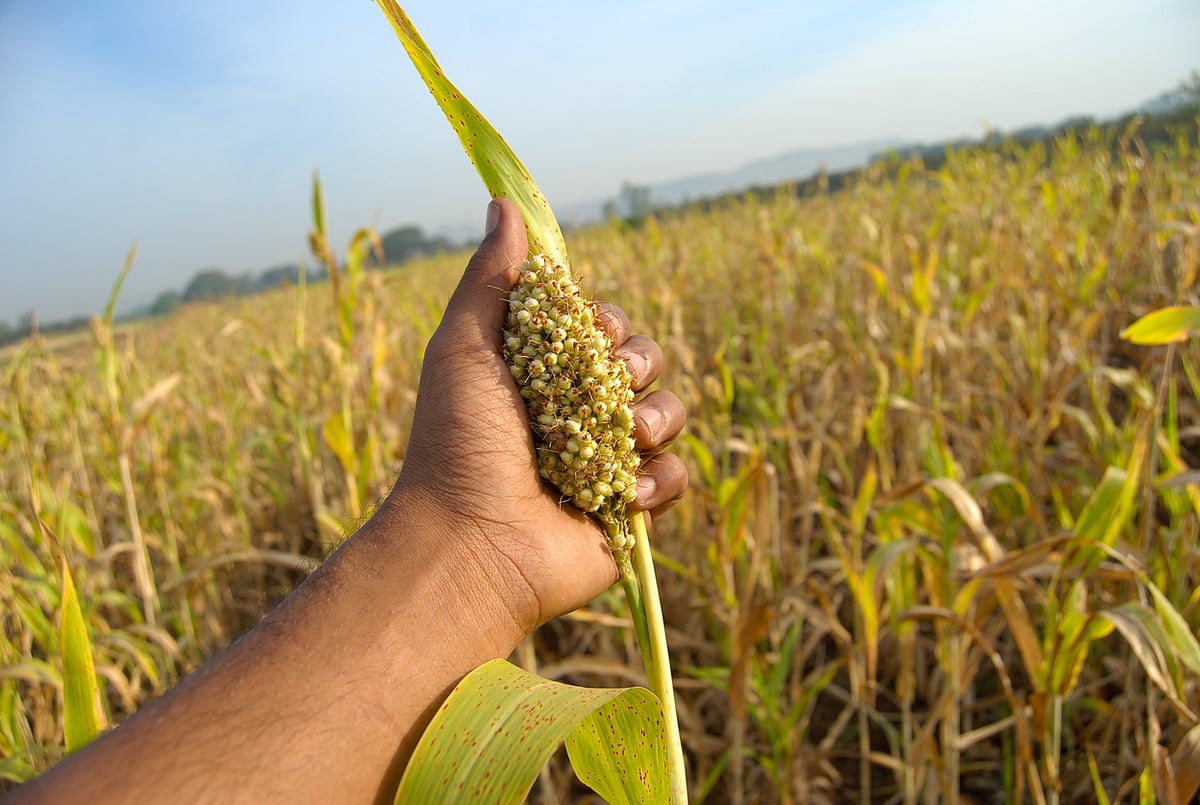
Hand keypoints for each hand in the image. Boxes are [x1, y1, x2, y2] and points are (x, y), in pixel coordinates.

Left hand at [388, 198, 686, 640]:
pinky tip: (622, 494)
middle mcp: (580, 413)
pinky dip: (657, 482)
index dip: (607, 323)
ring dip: (654, 419)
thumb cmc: (458, 441)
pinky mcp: (632, 511)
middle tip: (612, 382)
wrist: (471, 541)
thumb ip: (491, 278)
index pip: (603, 327)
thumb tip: (505, 202)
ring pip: (669, 414)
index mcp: (544, 374)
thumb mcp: (465, 346)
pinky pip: (674, 478)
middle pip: (644, 361)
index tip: (591, 332)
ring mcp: (608, 462)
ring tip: (624, 440)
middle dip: (637, 363)